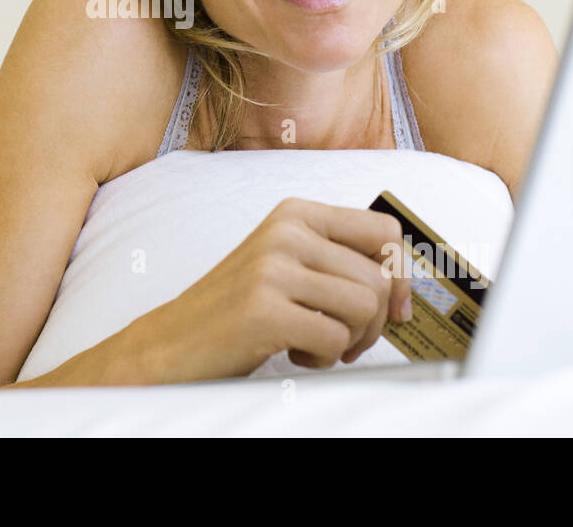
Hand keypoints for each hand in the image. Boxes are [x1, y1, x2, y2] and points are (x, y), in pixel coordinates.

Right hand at [139, 196, 413, 382]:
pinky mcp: (265, 309)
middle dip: (373, 323)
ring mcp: (273, 268)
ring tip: (314, 345)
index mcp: (295, 213)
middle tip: (343, 340)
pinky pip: (336, 339)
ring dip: (349, 342)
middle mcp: (285, 232)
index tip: (393, 307)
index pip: (383, 230)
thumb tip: (402, 286)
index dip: (399, 273)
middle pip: (379, 277)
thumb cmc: (235, 308)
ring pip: (364, 307)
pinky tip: (293, 353)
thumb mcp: (285, 263)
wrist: (170, 341)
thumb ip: (336, 260)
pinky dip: (323, 359)